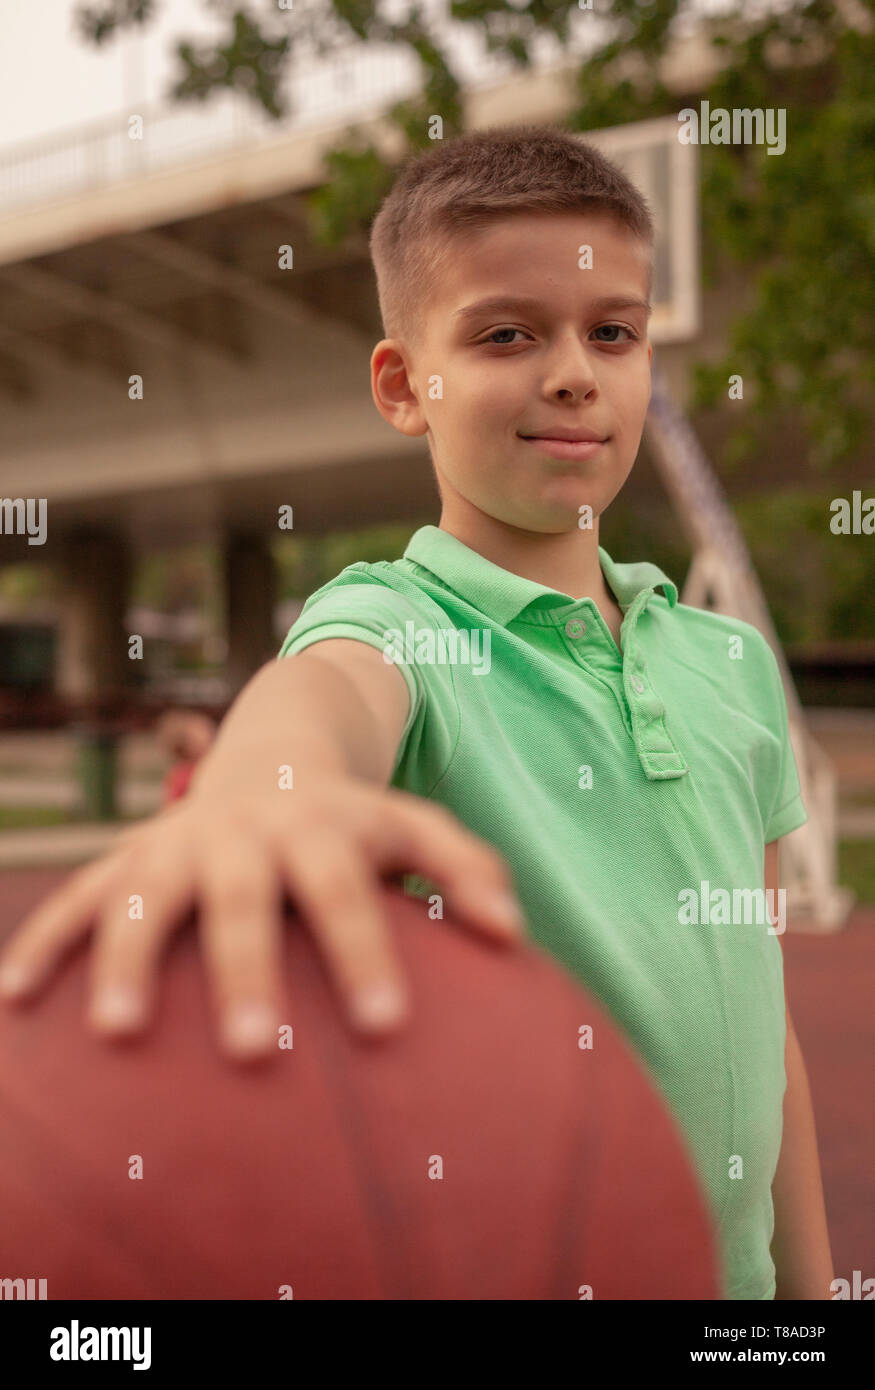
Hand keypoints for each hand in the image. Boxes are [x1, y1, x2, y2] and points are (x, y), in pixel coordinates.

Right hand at [0, 779, 524, 1058]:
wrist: (273, 757)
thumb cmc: (352, 820)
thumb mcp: (410, 827)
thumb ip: (465, 867)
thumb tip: (512, 933)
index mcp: (318, 829)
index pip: (345, 890)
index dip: (364, 951)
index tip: (385, 1027)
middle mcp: (242, 833)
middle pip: (241, 900)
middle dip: (245, 971)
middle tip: (257, 1052)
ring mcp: (176, 845)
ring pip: (142, 896)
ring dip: (125, 957)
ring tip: (118, 1032)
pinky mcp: (127, 858)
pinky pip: (76, 897)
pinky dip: (44, 942)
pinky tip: (14, 1001)